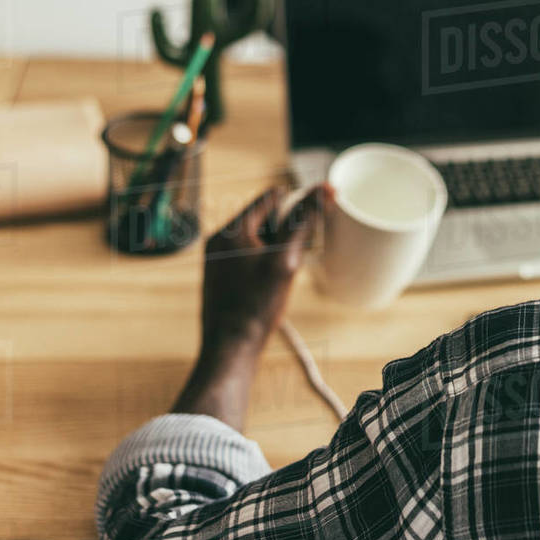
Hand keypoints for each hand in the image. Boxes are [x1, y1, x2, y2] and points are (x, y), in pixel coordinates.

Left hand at [200, 185, 323, 349]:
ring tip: (292, 262)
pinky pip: (248, 255)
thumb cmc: (256, 307)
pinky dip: (267, 258)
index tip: (319, 198)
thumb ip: (302, 223)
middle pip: (262, 218)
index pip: (268, 198)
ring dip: (278, 243)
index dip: (296, 198)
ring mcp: (217, 260)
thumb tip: (322, 191)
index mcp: (230, 231)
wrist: (231, 348)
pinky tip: (278, 276)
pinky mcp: (221, 276)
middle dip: (287, 225)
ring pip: (256, 238)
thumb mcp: (285, 260)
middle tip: (308, 238)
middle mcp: (219, 241)